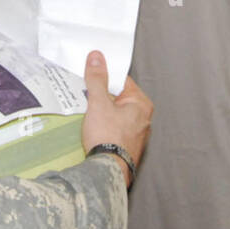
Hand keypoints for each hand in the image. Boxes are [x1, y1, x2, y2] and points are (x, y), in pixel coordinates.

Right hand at [80, 51, 151, 185]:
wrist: (108, 171)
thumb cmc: (107, 136)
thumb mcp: (98, 103)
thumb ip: (97, 79)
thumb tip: (97, 57)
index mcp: (141, 103)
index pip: (122, 81)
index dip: (105, 77)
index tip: (90, 75)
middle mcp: (143, 118)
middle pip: (118, 98)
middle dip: (101, 96)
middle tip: (86, 95)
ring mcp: (137, 134)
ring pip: (116, 114)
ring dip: (102, 112)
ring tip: (88, 114)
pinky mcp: (128, 146)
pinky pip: (114, 128)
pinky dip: (104, 126)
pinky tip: (94, 129)